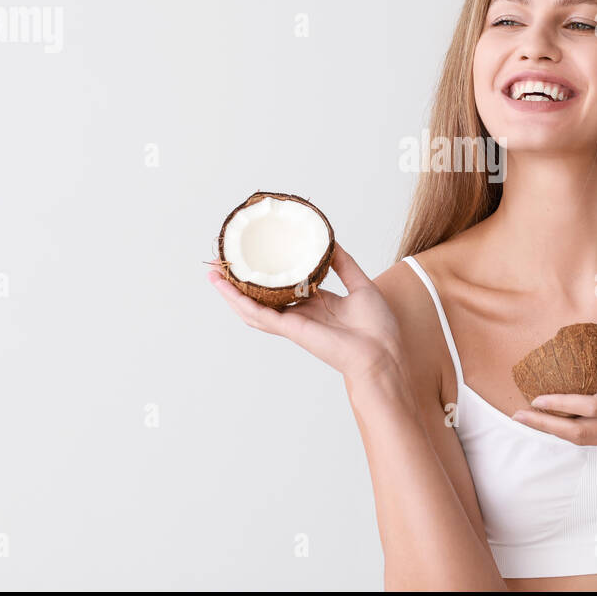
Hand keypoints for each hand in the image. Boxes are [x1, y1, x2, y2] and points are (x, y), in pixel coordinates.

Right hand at [206, 243, 402, 385]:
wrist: (383, 354)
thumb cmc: (378, 328)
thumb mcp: (360, 285)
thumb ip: (344, 265)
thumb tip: (330, 241)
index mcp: (316, 304)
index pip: (285, 286)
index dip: (269, 273)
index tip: (255, 256)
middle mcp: (301, 314)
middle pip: (263, 296)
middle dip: (241, 282)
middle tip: (223, 263)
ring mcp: (293, 322)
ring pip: (253, 307)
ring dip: (230, 292)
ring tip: (213, 274)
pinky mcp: (291, 329)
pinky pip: (259, 315)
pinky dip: (239, 302)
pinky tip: (224, 289)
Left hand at [511, 326, 596, 448]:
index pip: (595, 406)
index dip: (563, 404)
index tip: (538, 397)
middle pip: (581, 431)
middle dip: (547, 425)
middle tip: (519, 416)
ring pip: (585, 440)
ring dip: (554, 432)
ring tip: (528, 420)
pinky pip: (595, 440)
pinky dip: (571, 433)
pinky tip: (554, 423)